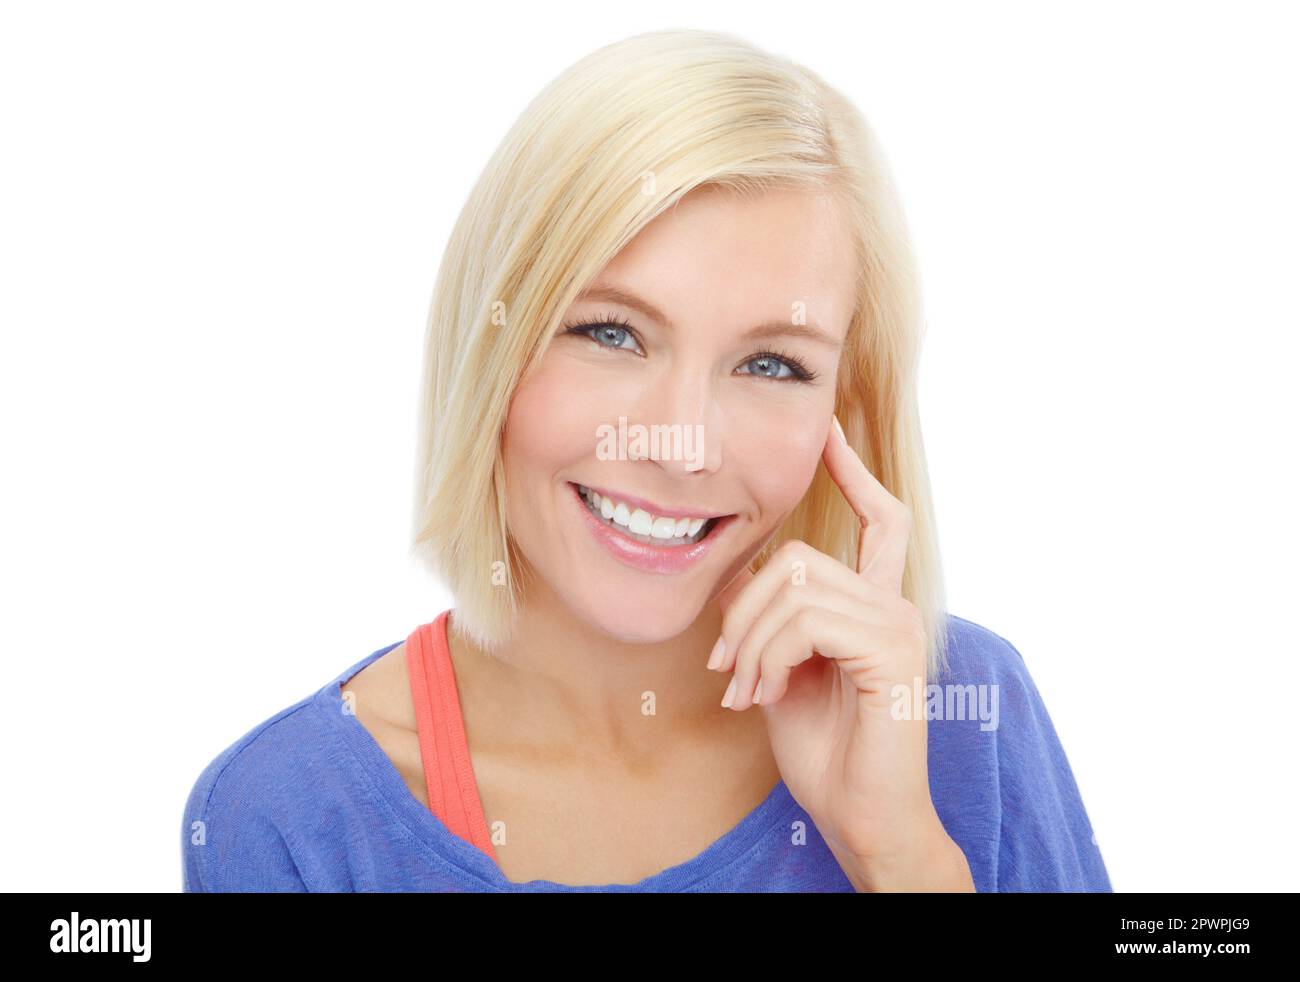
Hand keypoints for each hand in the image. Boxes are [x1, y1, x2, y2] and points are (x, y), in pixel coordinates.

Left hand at [708, 414, 971, 890]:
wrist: (859, 816)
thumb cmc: (823, 750)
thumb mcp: (780, 671)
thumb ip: (769, 619)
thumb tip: (741, 574)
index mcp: (873, 604)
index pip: (878, 518)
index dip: (852, 472)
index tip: (826, 430)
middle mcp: (894, 605)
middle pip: (798, 556)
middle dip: (743, 609)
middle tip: (728, 668)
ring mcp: (898, 625)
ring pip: (795, 586)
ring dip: (751, 642)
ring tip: (747, 691)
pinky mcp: (892, 652)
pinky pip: (807, 620)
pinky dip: (769, 657)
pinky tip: (765, 696)